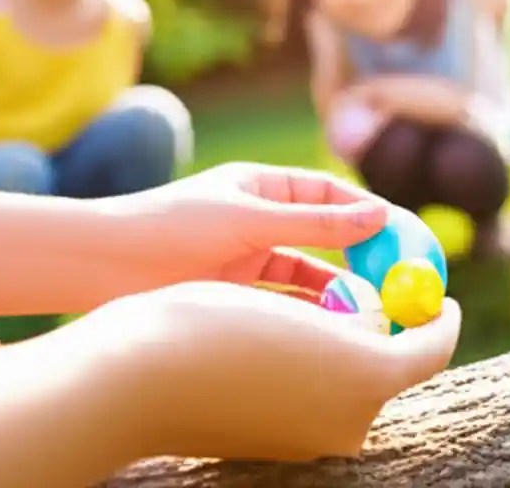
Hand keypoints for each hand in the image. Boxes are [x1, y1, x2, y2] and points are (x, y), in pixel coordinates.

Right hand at [59, 280, 461, 462]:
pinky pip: (311, 400)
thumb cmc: (213, 327)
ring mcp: (311, 443)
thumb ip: (357, 317)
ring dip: (342, 344)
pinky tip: (275, 339)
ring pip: (346, 381)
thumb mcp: (297, 307)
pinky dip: (307, 369)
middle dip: (385, 326)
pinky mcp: (276, 448)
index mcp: (369, 381)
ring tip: (318, 302)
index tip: (439, 293)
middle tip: (374, 286)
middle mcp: (349, 423)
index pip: (432, 346)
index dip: (439, 313)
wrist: (130, 381)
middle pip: (388, 366)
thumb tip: (385, 318)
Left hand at [118, 163, 388, 290]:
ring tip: (373, 309)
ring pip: (306, 272)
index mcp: (261, 185)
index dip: (367, 211)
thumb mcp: (250, 219)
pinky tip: (334, 325)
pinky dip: (309, 309)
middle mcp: (258, 218)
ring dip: (338, 288)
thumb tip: (378, 215)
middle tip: (399, 278)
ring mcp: (247, 256)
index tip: (404, 233)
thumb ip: (314, 223)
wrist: (105, 265)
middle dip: (361, 255)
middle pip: (323, 235)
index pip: (328, 192)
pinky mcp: (234, 292)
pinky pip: (282, 299)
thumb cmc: (172, 226)